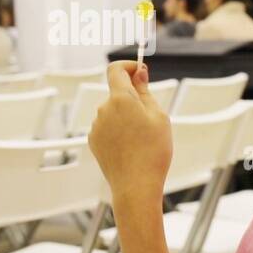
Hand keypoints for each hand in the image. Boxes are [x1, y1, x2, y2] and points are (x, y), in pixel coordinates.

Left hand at [88, 61, 171, 210]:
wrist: (136, 186)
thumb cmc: (152, 151)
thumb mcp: (158, 116)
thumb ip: (145, 91)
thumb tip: (138, 72)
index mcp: (120, 98)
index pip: (116, 69)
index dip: (129, 66)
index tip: (140, 71)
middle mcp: (104, 109)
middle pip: (117, 93)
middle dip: (133, 98)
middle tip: (151, 117)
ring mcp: (96, 125)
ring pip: (113, 112)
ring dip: (126, 117)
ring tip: (143, 138)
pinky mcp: (94, 140)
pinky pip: (107, 127)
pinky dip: (118, 131)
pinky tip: (131, 147)